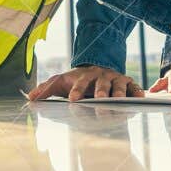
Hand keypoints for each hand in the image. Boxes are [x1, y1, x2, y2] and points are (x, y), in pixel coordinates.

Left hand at [27, 65, 143, 101]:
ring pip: (118, 84)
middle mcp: (100, 76)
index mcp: (83, 76)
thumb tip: (29, 97)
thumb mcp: (60, 82)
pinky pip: (134, 87)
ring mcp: (115, 79)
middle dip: (99, 91)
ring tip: (119, 101)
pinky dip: (138, 91)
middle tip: (98, 99)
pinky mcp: (128, 83)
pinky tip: (141, 97)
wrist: (97, 69)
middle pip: (100, 83)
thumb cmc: (77, 80)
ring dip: (119, 92)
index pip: (78, 83)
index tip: (72, 100)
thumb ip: (45, 89)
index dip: (76, 91)